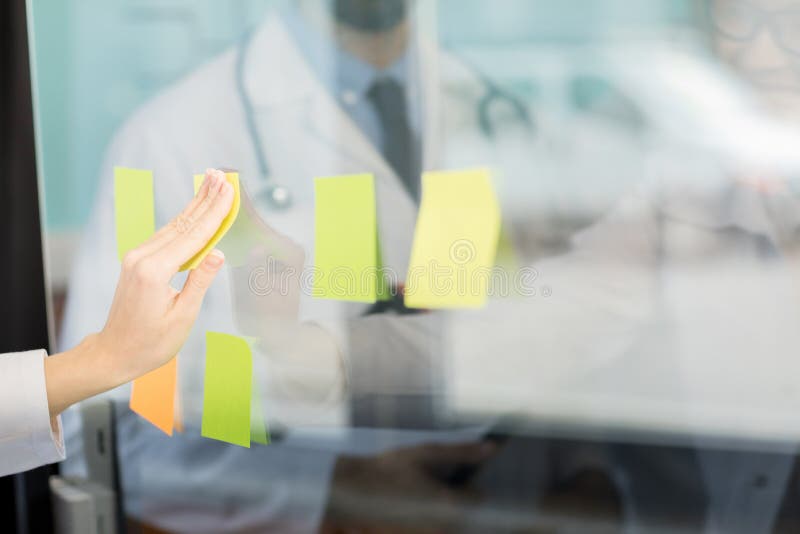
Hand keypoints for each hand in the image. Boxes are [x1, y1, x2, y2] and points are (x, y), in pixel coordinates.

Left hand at [44, 168, 234, 416]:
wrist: (115, 353)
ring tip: (211, 183)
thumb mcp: (182, 317)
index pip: (194, 236)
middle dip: (205, 198)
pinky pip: (166, 235)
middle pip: (182, 223)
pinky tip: (195, 209)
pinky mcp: (137, 261)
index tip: (229, 191)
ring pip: (174, 225)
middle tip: (221, 175)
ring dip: (195, 204)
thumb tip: (217, 253)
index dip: (215, 213)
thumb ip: (200, 282)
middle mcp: (143, 258)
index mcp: (155, 272)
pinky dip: (185, 220)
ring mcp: (137, 258)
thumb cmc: (151, 343)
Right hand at [323, 441, 497, 533]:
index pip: (480, 499)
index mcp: (449, 504)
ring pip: (450, 523)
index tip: (460, 475)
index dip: (472, 484)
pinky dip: (430, 517)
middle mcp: (442, 527)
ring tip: (420, 492)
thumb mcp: (426, 454)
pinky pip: (434, 527)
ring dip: (443, 509)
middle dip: (458, 497)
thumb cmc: (388, 470)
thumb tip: (492, 448)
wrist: (352, 491)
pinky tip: (412, 503)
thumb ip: (462, 451)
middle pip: (466, 514)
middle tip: (435, 483)